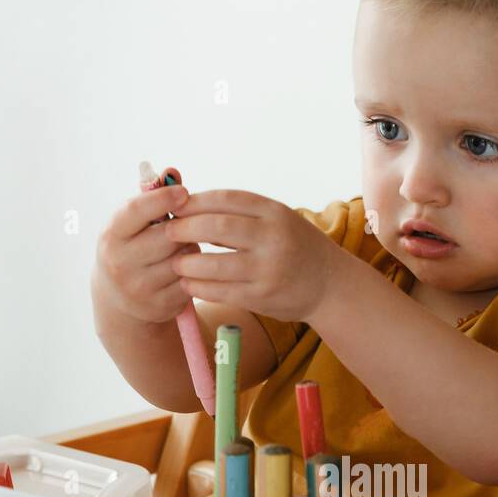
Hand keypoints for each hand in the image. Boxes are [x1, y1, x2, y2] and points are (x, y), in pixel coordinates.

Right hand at [94, 167, 201, 324]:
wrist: (119, 299)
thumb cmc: (131, 247)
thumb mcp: (132, 223)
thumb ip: (152, 195)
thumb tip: (172, 170)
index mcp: (111, 236)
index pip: (138, 210)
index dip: (163, 198)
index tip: (183, 192)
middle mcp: (121, 263)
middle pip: (169, 234)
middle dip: (183, 226)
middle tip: (184, 224)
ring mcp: (140, 288)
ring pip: (185, 257)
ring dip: (191, 247)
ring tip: (181, 246)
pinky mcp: (161, 305)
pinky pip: (191, 279)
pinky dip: (194, 270)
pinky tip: (185, 268)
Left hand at [165, 189, 343, 324]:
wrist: (330, 285)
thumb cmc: (296, 248)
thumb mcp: (277, 220)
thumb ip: (242, 214)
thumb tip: (190, 208)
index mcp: (274, 212)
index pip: (226, 199)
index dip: (195, 201)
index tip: (174, 206)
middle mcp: (273, 238)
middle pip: (217, 227)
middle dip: (185, 229)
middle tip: (167, 233)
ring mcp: (268, 269)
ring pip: (216, 263)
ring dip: (188, 263)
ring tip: (175, 263)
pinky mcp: (263, 297)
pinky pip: (222, 292)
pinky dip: (200, 288)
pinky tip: (189, 284)